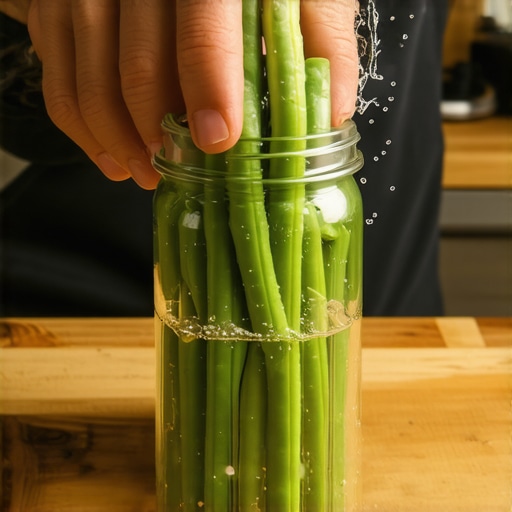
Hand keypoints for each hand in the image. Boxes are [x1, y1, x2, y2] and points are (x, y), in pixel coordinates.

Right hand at [26, 0, 357, 188]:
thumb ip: (321, 38)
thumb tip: (331, 112)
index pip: (203, 31)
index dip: (209, 90)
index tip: (218, 141)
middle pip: (137, 65)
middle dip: (158, 131)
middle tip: (180, 170)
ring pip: (88, 77)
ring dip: (116, 140)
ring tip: (146, 173)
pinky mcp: (59, 8)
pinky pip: (57, 76)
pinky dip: (81, 127)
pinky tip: (112, 156)